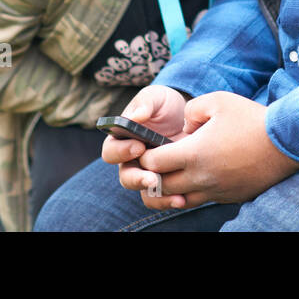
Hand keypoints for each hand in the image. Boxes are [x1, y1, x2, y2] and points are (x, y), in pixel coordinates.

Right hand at [102, 85, 189, 203]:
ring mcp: (148, 174)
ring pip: (143, 193)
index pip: (111, 152)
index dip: (122, 152)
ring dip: (156, 196)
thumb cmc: (164, 105)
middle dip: (138, 179)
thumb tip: (136, 117)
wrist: (187, 117)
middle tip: (153, 179)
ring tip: (174, 195)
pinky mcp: (166, 183)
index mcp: (121, 141)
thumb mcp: (155, 97)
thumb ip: (145, 104)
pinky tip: (183, 200)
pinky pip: (161, 198)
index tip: (139, 147)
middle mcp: (131, 161)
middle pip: (126, 177)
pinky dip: (170, 201)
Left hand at [126, 91, 298, 210]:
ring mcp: (215, 191)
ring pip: (179, 199)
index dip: (146, 155)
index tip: (150, 146)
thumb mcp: (217, 100)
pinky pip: (202, 200)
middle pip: (161, 187)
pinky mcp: (228, 197)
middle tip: (159, 160)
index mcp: (194, 153)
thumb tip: (184, 126)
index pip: (152, 163)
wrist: (285, 142)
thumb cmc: (250, 119)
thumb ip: (191, 110)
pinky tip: (201, 174)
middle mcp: (201, 177)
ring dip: (172, 187)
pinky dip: (194, 191)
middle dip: (154, 174)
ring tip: (176, 170)